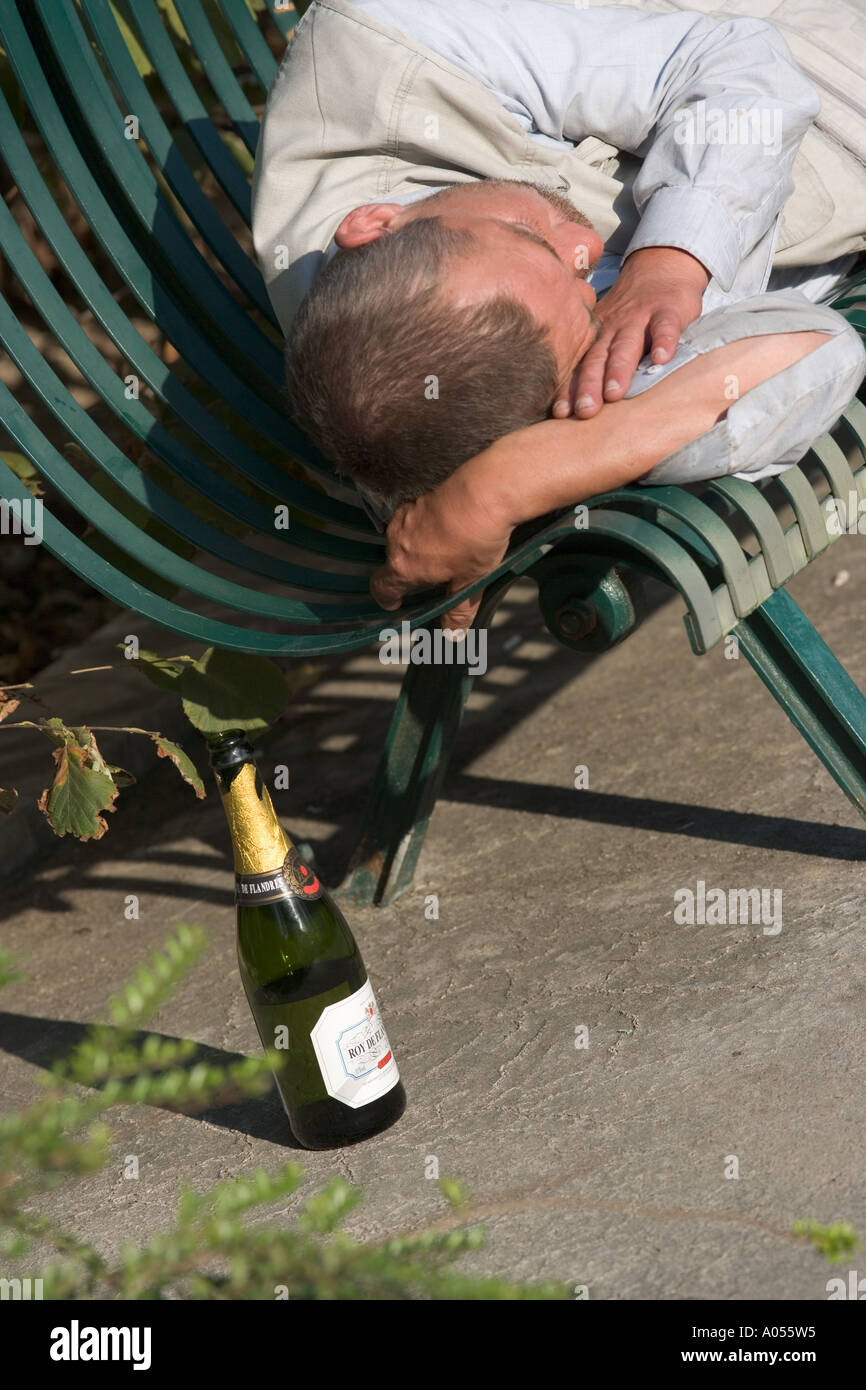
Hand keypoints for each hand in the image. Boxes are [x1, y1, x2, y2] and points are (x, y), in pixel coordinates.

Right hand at [370, 470, 513, 631]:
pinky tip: (448, 528)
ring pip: (403, 539)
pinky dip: (425, 527)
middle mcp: (397, 540)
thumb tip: (451, 637)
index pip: (380, 587)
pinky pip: (414, 519)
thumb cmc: (476, 540)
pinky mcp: (418, 498)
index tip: (396, 603)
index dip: (387, 598)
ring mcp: (406, 516)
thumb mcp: (470, 582)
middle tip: (433, 577)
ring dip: (417, 548)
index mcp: (404, 566)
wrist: (487, 491)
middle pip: (394, 562)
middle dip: (409, 572)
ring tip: (445, 551)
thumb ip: (457, 611)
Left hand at [565, 246, 709, 419]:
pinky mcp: (668, 310)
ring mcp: (639, 318)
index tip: (561, 414)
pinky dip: (663, 341)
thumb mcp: (606, 333)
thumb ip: (592, 362)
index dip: (569, 390)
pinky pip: (665, 326)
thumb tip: (572, 406)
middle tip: (585, 410)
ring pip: (626, 345)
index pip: (579, 367)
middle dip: (589, 386)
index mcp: (595, 338)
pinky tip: (661, 359)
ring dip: (618, 369)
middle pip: (597, 359)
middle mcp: (612, 329)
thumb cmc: (629, 314)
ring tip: (614, 394)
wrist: (660, 268)